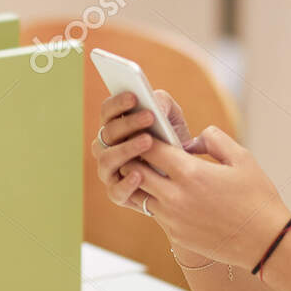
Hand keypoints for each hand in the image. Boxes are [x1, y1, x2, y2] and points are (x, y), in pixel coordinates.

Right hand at [93, 90, 200, 212]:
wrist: (184, 175)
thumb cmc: (172, 141)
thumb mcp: (172, 117)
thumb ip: (163, 104)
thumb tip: (155, 105)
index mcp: (115, 126)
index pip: (107, 111)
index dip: (118, 103)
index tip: (134, 96)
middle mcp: (106, 148)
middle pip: (107, 133)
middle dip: (128, 124)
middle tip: (149, 116)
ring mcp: (109, 171)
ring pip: (106, 159)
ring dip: (126, 149)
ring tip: (148, 142)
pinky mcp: (118, 194)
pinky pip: (115, 191)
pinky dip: (126, 183)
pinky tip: (140, 174)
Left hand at [123, 127, 290, 269]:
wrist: (266, 243)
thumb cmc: (258, 198)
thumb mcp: (242, 158)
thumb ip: (214, 139)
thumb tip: (192, 140)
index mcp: (191, 173)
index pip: (150, 149)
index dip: (145, 138)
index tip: (148, 133)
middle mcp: (175, 197)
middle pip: (134, 172)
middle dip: (135, 159)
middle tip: (143, 152)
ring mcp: (172, 219)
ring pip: (138, 195)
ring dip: (141, 182)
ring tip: (153, 172)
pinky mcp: (175, 235)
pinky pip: (153, 213)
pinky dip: (155, 201)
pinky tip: (168, 194)